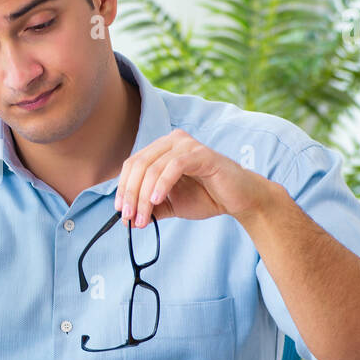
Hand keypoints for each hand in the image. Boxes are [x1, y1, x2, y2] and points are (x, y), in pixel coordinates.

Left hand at [114, 129, 272, 226]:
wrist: (239, 200)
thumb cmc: (207, 197)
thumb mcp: (171, 204)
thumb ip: (150, 207)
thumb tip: (127, 218)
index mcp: (162, 149)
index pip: (133, 164)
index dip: (123, 188)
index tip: (120, 212)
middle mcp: (172, 141)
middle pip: (139, 165)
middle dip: (130, 194)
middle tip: (129, 217)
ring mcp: (187, 145)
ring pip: (153, 167)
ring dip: (143, 195)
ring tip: (142, 217)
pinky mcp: (201, 154)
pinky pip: (174, 166)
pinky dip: (161, 184)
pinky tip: (157, 201)